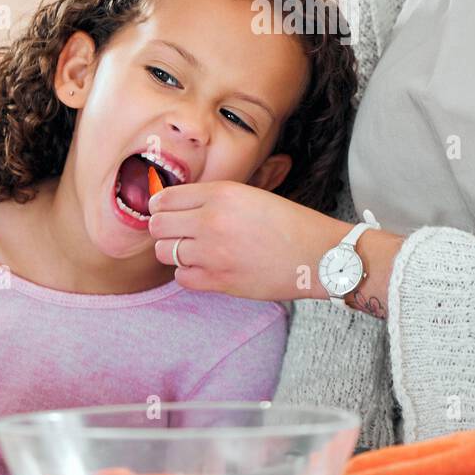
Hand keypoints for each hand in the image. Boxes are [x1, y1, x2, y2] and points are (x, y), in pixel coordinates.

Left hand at [147, 180, 346, 301]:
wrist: (317, 255)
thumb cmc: (289, 223)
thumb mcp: (251, 195)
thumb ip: (214, 198)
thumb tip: (177, 205)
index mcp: (222, 193)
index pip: (165, 198)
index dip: (161, 205)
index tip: (166, 210)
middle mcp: (212, 221)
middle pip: (157, 226)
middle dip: (163, 228)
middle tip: (177, 231)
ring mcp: (213, 253)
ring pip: (165, 252)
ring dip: (175, 251)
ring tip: (194, 249)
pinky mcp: (220, 281)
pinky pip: (182, 277)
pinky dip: (188, 273)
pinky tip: (205, 266)